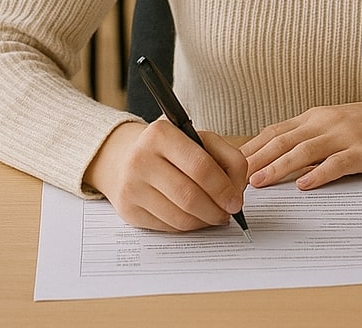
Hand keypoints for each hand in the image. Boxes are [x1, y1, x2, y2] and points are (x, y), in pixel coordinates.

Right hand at [85, 120, 249, 232]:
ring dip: (204, 222)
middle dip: (216, 210)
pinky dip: (188, 226)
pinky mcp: (129, 210)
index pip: (200, 166)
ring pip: (179, 217)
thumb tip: (235, 193)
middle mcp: (140, 159)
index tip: (236, 201)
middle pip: (189, 196)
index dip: (223, 188)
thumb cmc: (172, 150)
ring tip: (214, 216)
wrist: (125, 159)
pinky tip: (194, 218)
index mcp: (161, 134)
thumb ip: (228, 158)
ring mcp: (131, 186)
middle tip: (228, 213)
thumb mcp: (201, 140)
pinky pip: (168, 227)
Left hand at [241, 94, 361, 190]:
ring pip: (304, 151)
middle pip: (282, 140)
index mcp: (317, 116)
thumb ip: (312, 138)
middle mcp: (326, 122)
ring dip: (277, 167)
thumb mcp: (338, 125)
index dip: (252, 148)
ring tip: (258, 182)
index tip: (230, 165)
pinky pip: (337, 163)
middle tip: (233, 177)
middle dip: (256, 159)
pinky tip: (304, 185)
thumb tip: (281, 160)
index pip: (275, 131)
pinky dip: (318, 174)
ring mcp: (345, 135)